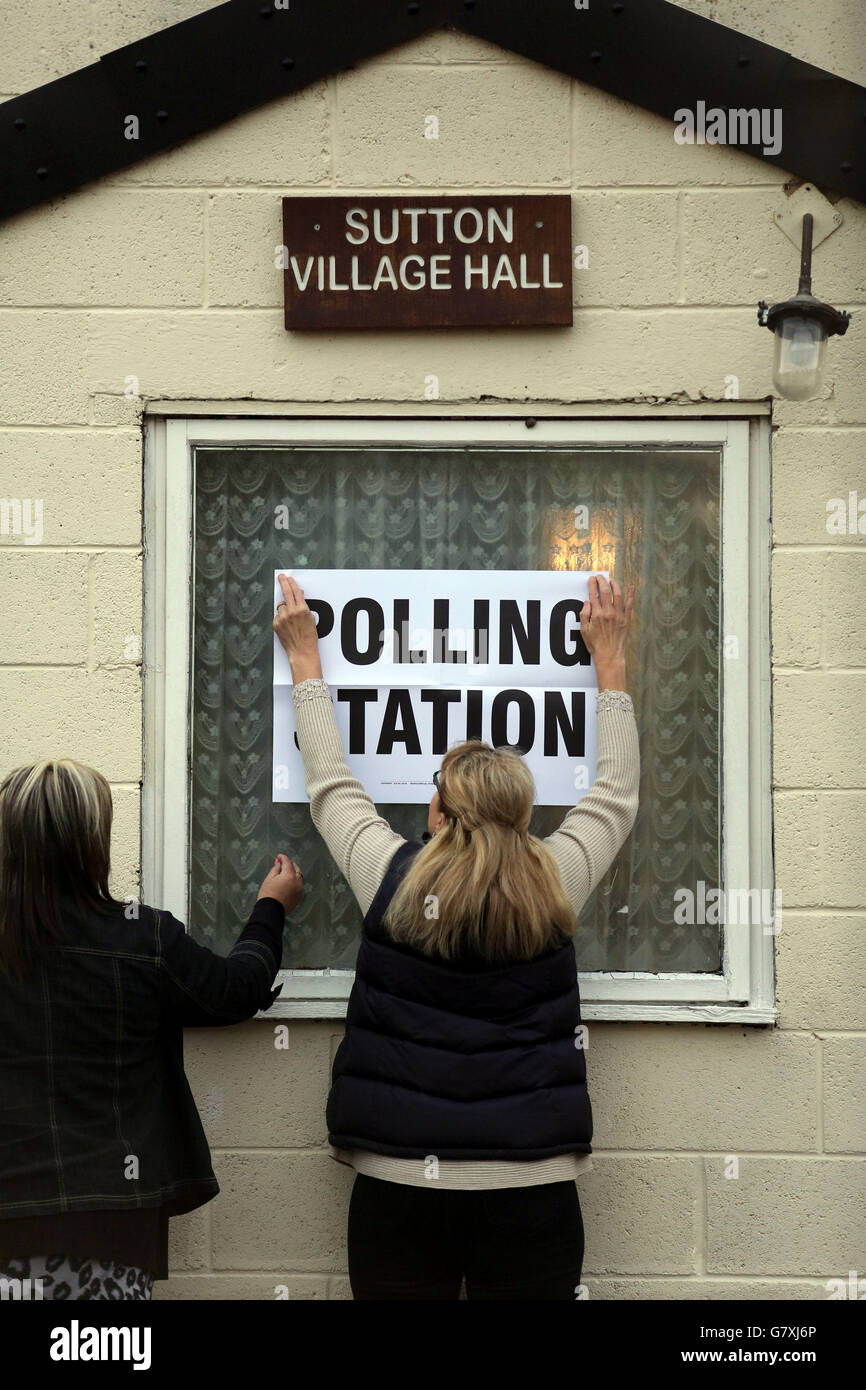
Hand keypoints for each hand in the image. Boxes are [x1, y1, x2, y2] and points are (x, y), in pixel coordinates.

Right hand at [257, 854, 303, 913]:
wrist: (271, 911)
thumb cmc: (267, 895)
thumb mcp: (269, 879)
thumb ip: (276, 869)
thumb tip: (279, 863)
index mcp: (289, 876)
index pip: (288, 862)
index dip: (283, 858)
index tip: (279, 856)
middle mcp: (297, 882)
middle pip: (296, 868)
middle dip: (290, 864)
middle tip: (283, 863)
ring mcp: (299, 890)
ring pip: (298, 877)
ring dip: (293, 872)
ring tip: (285, 872)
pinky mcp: (299, 896)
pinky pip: (298, 885)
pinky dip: (294, 881)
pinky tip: (288, 882)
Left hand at [273, 573, 322, 683]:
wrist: (301, 651)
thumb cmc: (309, 637)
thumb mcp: (311, 618)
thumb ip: (304, 605)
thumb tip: (299, 594)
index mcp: (302, 609)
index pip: (295, 591)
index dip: (292, 583)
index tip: (289, 578)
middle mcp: (291, 612)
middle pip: (286, 592)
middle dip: (283, 583)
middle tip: (281, 577)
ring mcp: (282, 618)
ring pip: (281, 606)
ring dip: (284, 608)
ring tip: (290, 618)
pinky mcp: (276, 624)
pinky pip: (277, 616)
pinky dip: (281, 618)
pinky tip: (286, 625)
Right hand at [580, 575, 634, 691]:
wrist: (609, 655)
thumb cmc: (595, 645)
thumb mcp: (584, 631)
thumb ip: (584, 614)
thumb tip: (587, 602)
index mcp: (597, 615)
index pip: (594, 594)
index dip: (592, 584)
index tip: (591, 579)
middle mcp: (608, 613)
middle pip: (605, 591)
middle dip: (602, 581)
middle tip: (599, 576)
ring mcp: (619, 615)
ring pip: (618, 594)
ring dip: (614, 585)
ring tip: (611, 580)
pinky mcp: (626, 619)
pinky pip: (630, 604)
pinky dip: (631, 595)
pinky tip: (631, 587)